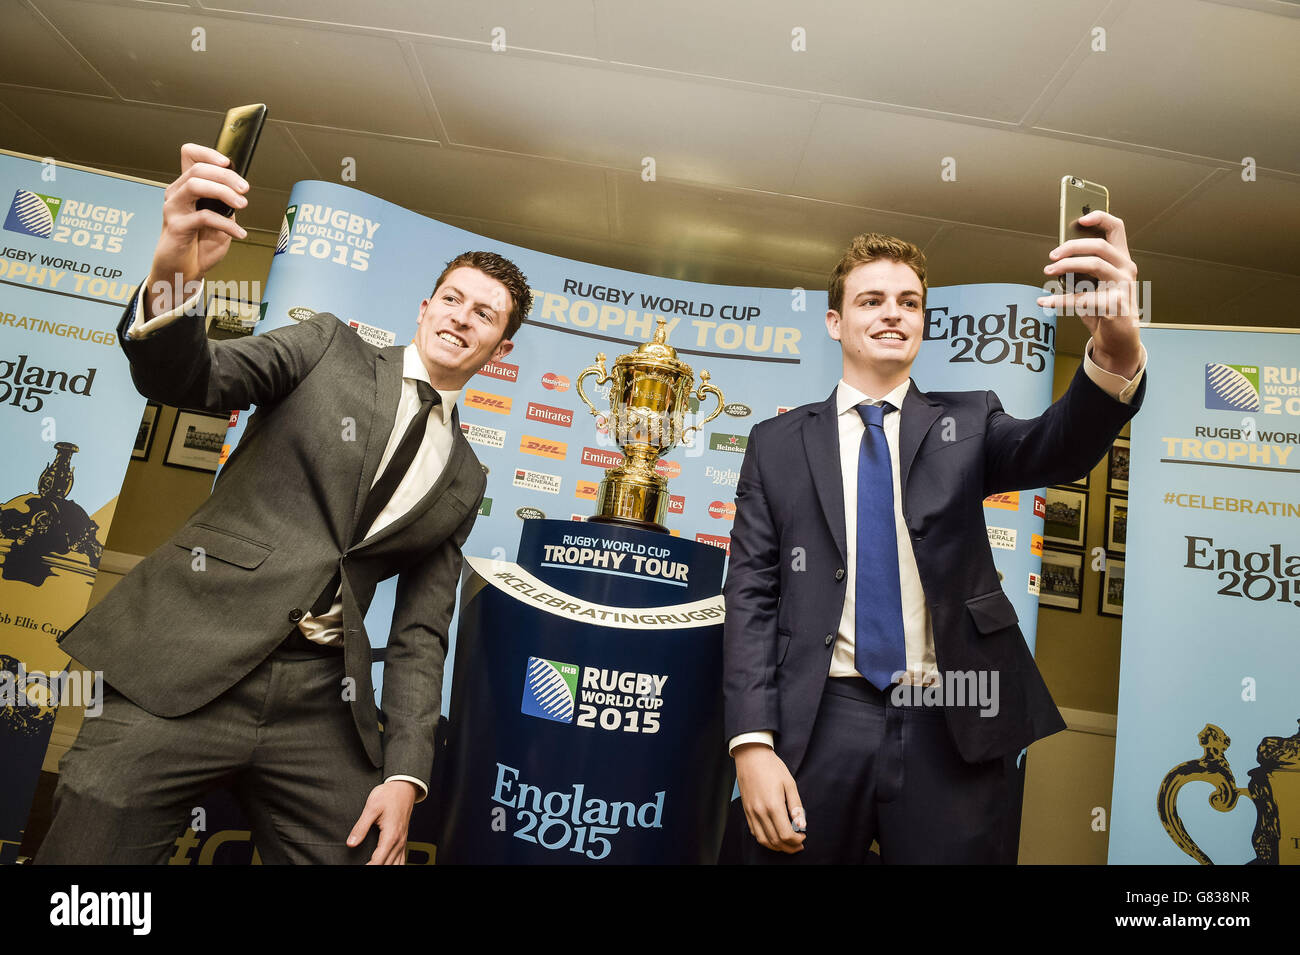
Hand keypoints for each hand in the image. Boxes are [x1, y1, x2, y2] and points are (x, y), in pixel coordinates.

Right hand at [145, 142, 248, 317]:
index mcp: (187, 187)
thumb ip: (226, 203)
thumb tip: (239, 191)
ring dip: (224, 192)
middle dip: (226, 176)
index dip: (207, 152)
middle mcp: (177, 193)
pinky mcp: (177, 226)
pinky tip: (239, 233)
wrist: (185, 270)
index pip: (189, 155)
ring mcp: (174, 208)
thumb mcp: (220, 219)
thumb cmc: (200, 244)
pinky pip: (204, 217)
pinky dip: (226, 224)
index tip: (228, 163)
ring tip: (242, 205)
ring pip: (195, 185)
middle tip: (245, 189)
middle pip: (198, 169)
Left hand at [347, 779, 417, 864]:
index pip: (378, 861)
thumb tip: (351, 843)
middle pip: (387, 865)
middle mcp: (398, 841)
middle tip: (361, 865)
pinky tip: (386, 864)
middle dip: (374, 868)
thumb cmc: (388, 795)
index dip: (367, 867)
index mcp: (391, 835)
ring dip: (385, 867)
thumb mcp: (371, 807)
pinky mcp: (403, 840)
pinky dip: (394, 865)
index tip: (356, 867)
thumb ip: (361, 827)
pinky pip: (402, 859)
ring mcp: (402, 841)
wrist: (404, 787)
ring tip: (371, 865)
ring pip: (396, 865)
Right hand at [734, 743, 805, 852]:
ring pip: (763, 840)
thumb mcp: (789, 783)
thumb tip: (802, 825)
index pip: (786, 834)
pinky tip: (773, 836)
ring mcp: (751, 812)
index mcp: (773, 805)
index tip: (803, 836)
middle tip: (798, 844)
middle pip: (775, 840)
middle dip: (789, 847)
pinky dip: (764, 839)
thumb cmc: (772, 767)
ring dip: (776, 846)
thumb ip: (796, 806)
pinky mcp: (746, 810)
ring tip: (787, 845)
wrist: (751, 756)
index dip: (796, 840)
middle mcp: (760, 812)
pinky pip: (754, 832)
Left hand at [1036, 209, 1141, 378]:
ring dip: (1066, 266)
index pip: (1116, 228)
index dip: (1100, 217)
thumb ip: (1082, 268)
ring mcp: (1124, 285)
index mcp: (1121, 259)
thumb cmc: (1102, 306)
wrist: (1118, 338)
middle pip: (1099, 246)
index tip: (1079, 220)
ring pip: (1094, 265)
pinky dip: (1059, 300)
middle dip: (1071, 247)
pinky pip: (1082, 298)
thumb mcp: (1093, 284)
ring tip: (1048, 272)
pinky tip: (1044, 301)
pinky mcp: (1117, 304)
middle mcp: (1126, 268)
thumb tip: (1057, 256)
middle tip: (1051, 256)